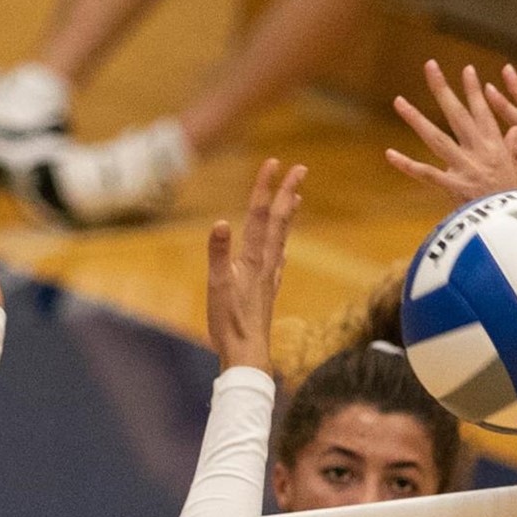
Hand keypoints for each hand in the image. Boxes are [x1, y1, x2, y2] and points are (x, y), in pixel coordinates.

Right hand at [207, 158, 305, 372]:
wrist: (248, 354)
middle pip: (279, 220)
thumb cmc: (229, 323)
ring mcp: (270, 276)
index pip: (260, 215)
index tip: (273, 162)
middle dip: (287, 192)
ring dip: (288, 214)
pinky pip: (279, 257)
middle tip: (300, 168)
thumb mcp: (217, 286)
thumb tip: (220, 223)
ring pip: (281, 237)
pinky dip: (282, 242)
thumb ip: (218, 254)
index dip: (265, 187)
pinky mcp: (268, 289)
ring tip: (296, 196)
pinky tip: (282, 245)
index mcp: (253, 259)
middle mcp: (266, 263)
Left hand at [386, 60, 516, 203]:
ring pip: (436, 138)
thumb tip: (516, 129)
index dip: (475, 91)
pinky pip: (426, 174)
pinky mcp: (454, 187)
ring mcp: (465, 168)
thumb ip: (515, 149)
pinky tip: (389, 153)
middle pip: (457, 114)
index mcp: (497, 148)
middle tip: (430, 65)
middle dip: (443, 89)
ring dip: (416, 118)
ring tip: (398, 100)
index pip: (484, 112)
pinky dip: (407, 164)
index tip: (467, 70)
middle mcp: (480, 152)